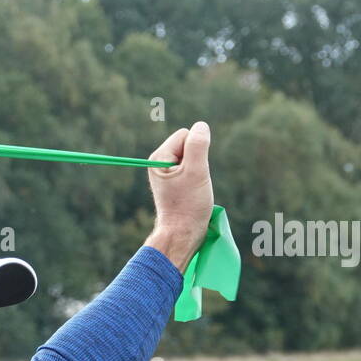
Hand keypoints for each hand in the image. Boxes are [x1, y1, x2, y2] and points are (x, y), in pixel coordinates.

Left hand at [145, 121, 213, 270]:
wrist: (182, 234)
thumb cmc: (189, 205)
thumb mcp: (196, 172)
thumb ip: (198, 146)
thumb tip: (201, 126)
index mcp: (158, 158)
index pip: (185, 134)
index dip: (197, 150)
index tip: (192, 173)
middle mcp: (159, 163)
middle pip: (189, 144)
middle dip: (198, 159)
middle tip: (193, 183)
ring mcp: (167, 173)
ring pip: (193, 157)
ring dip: (199, 170)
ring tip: (193, 189)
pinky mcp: (175, 183)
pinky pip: (193, 169)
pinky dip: (198, 177)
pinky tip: (194, 192)